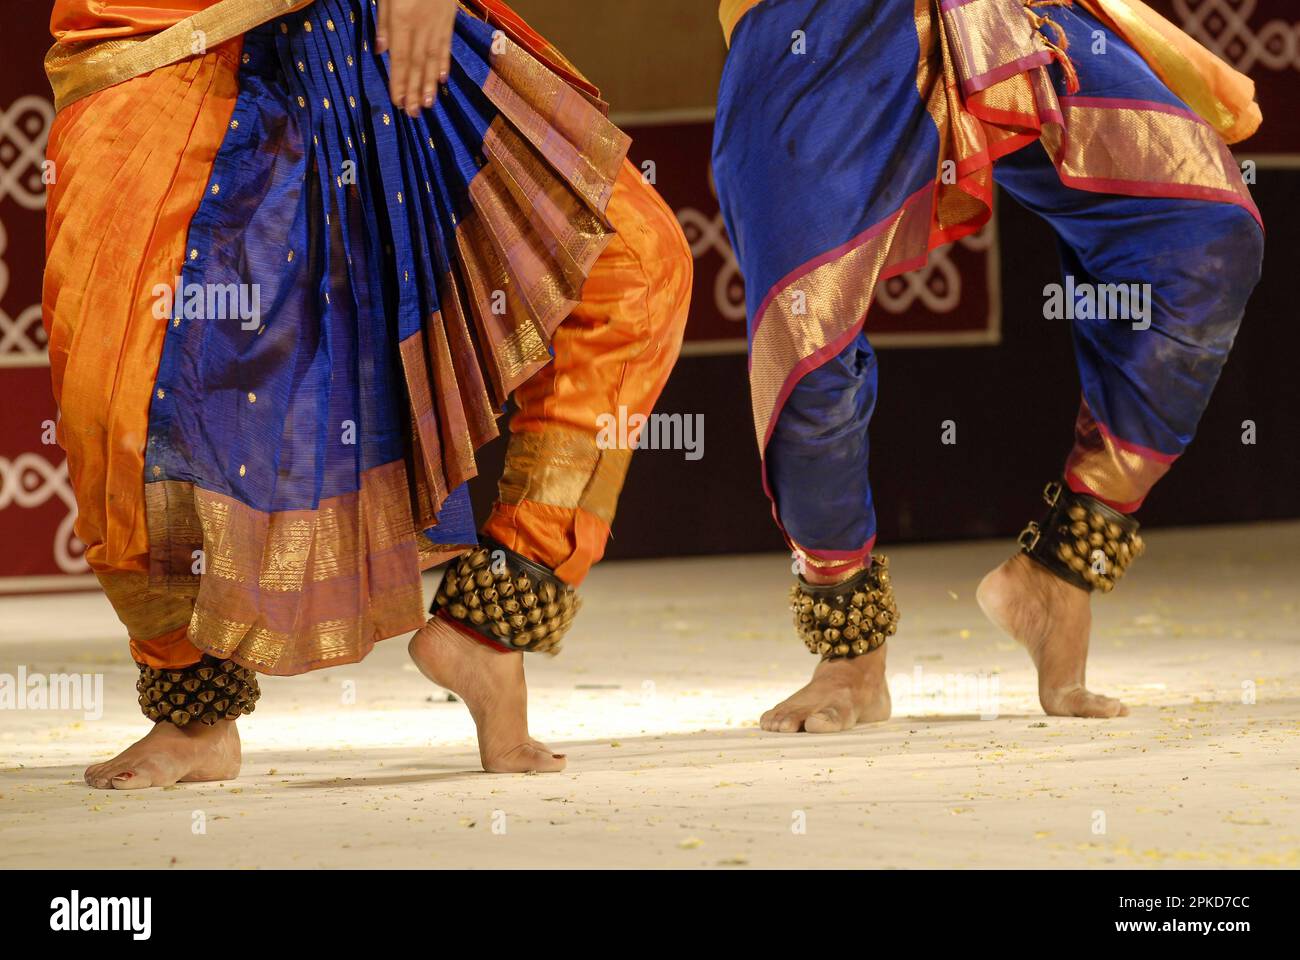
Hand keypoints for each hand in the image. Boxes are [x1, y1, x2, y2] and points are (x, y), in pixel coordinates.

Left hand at [375, 0, 456, 117]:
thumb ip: (384, 20)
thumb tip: (381, 51)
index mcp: (403, 18)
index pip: (401, 57)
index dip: (399, 81)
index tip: (398, 103)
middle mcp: (422, 26)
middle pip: (418, 63)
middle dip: (415, 89)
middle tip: (414, 114)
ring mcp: (437, 23)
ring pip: (434, 58)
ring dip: (430, 83)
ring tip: (428, 104)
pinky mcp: (448, 18)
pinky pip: (446, 44)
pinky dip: (444, 63)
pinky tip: (442, 79)